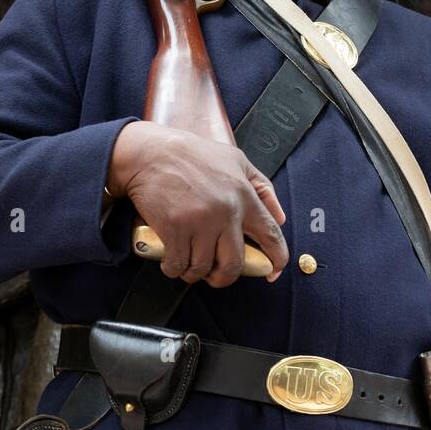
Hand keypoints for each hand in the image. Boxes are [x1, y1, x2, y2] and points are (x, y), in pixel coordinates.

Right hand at [106, 121, 287, 285]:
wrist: (150, 153)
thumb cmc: (192, 154)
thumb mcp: (236, 160)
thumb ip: (262, 187)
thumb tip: (280, 218)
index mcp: (244, 195)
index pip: (271, 235)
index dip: (276, 259)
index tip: (272, 272)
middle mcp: (226, 212)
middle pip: (235, 264)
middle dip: (225, 277)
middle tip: (216, 274)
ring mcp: (199, 223)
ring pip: (203, 268)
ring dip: (195, 272)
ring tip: (189, 261)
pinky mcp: (174, 230)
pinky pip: (178, 265)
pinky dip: (174, 269)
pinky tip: (172, 260)